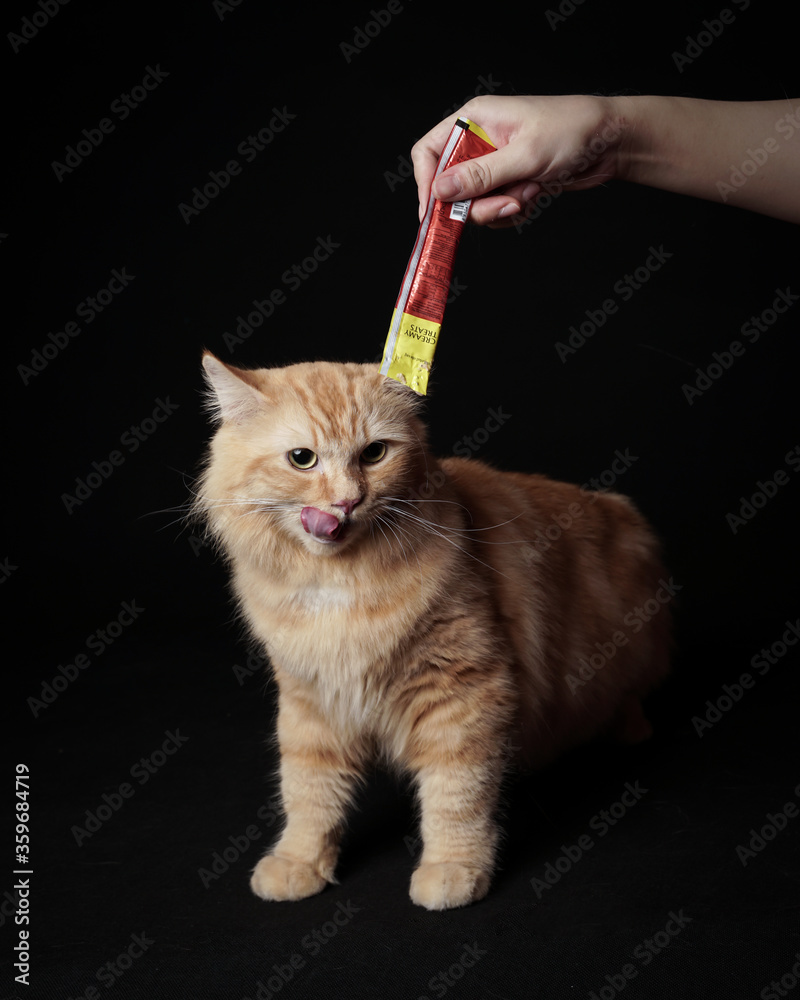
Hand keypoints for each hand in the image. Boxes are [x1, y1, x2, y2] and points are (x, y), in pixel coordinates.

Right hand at [411, 94, 626, 227]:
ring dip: (499, 209)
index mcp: (475, 119)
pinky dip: (511, 212)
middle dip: (477, 204)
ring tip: (529, 195)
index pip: (430, 151)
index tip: (433, 212)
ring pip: (474, 204)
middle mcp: (480, 141)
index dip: (426, 182)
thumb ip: (480, 176)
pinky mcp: (510, 183)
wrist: (612, 142)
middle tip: (507, 206)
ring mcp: (495, 164)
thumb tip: (439, 192)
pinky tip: (534, 198)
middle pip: (452, 186)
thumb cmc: (573, 131)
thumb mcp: (524, 155)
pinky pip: (494, 209)